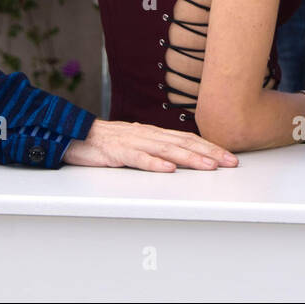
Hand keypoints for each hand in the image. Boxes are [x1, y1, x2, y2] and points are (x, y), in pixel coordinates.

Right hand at [63, 119, 238, 170]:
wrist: (74, 134)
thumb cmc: (108, 142)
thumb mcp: (138, 143)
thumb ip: (159, 148)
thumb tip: (183, 157)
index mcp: (155, 133)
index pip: (189, 139)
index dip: (211, 147)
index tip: (230, 158)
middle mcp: (148, 134)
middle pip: (184, 143)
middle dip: (210, 153)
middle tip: (230, 162)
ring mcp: (133, 142)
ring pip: (166, 150)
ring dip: (189, 158)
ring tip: (208, 166)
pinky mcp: (116, 152)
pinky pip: (137, 159)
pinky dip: (154, 164)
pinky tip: (167, 170)